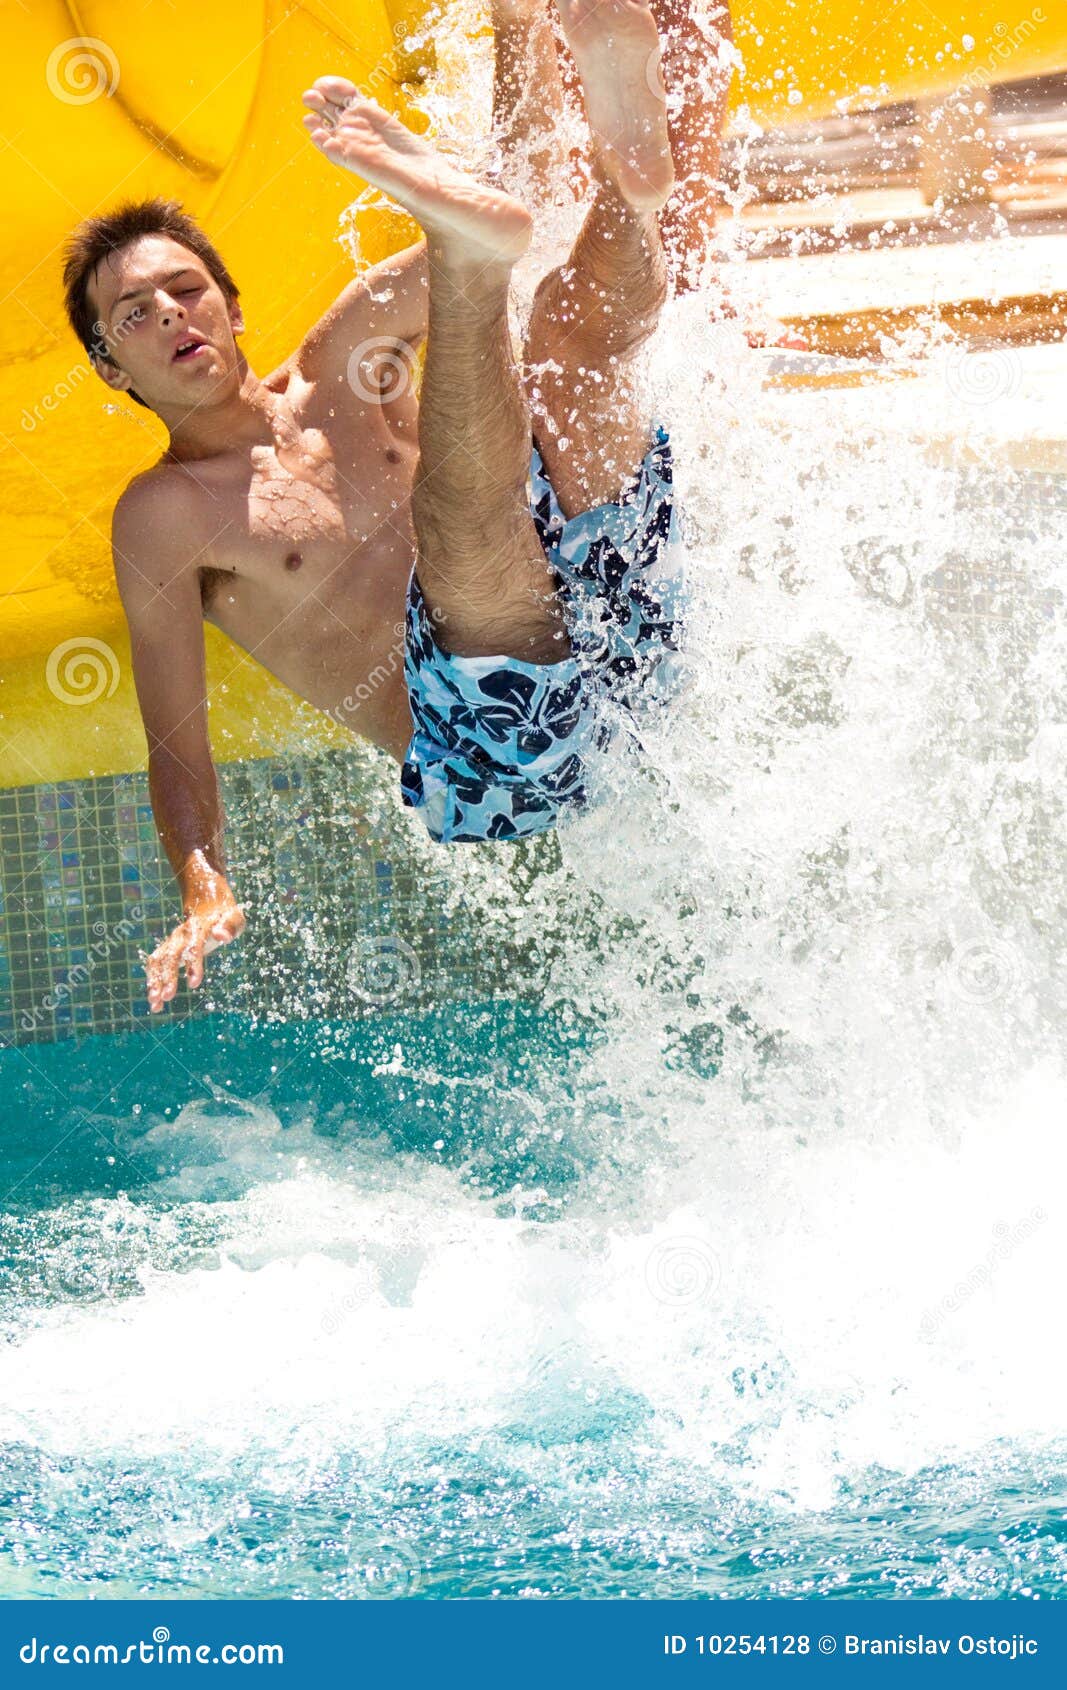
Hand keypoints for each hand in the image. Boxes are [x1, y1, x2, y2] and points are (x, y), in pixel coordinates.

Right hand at [144, 886, 245, 1012]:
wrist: (208, 904)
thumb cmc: (226, 915)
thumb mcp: (235, 918)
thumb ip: (229, 927)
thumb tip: (221, 936)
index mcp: (198, 928)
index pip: (194, 947)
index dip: (194, 965)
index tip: (194, 984)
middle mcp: (181, 935)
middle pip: (172, 956)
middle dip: (169, 976)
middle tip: (167, 997)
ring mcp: (172, 941)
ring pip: (159, 961)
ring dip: (156, 981)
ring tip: (155, 1004)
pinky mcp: (168, 949)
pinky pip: (156, 965)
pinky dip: (153, 982)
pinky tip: (155, 1002)